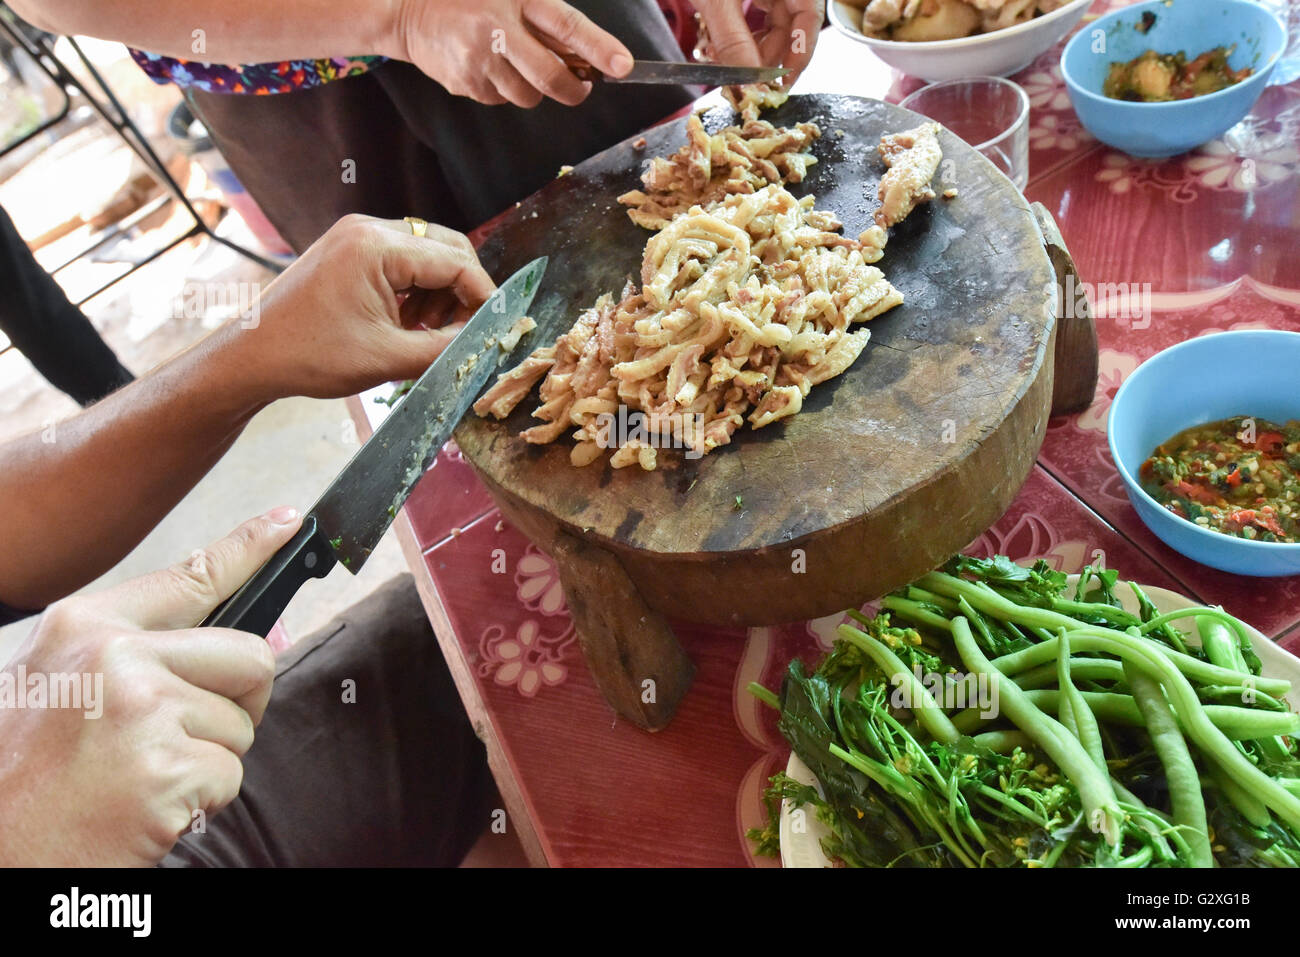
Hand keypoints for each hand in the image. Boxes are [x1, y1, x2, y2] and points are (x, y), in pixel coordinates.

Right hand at [0, 510, 299, 865]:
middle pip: (249, 656)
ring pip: (241, 725)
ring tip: (137, 778)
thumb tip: (252, 642)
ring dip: (205, 761)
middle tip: (188, 738)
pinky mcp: (167, 767)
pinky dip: (200, 801)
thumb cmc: (24, 778)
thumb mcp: (61, 687)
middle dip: (239, 702)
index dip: (250, 547)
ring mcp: (143, 709)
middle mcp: (115, 655)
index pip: (191, 576)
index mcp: (84, 627)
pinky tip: (144, 808)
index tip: (291, 522)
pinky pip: (229, 775)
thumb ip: (141, 655)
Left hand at [236, 214, 496, 401]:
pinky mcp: (348, 248)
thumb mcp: (388, 359)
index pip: (455, 260)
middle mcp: (368, 229)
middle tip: (463, 330)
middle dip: (462, 290)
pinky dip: (414, 289)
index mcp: (376, 247)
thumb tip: (485, 343)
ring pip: (425, 253)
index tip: (494, 328)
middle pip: (445, 247)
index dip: (483, 296)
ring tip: (426, 332)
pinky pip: (400, 260)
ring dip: (439, 292)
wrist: (251, 355)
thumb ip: (445, 349)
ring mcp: (355, 235)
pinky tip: (406, 322)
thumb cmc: (310, 356)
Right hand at [391, 0, 633, 106]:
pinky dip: (503, 89)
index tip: (623, 66)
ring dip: (533, 89)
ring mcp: (480, 60)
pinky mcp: (465, 83)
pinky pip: (500, 100)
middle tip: (581, 86)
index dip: (598, 48)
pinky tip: (488, 67)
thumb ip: (545, 22)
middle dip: (573, 89)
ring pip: (528, 96)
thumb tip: (586, 56)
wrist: (409, 12)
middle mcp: (498, 30)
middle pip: (551, 77)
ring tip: (516, 64)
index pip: (567, 26)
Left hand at [693, 0, 823, 83]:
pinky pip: (762, 13)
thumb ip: (734, 40)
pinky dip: (747, 33)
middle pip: (793, 23)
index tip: (781, 82)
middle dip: (769, 55)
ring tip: (729, 60)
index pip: (810, 16)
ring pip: (777, 22)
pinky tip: (727, 45)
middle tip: (747, 80)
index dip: (800, 53)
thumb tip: (748, 84)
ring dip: (755, 47)